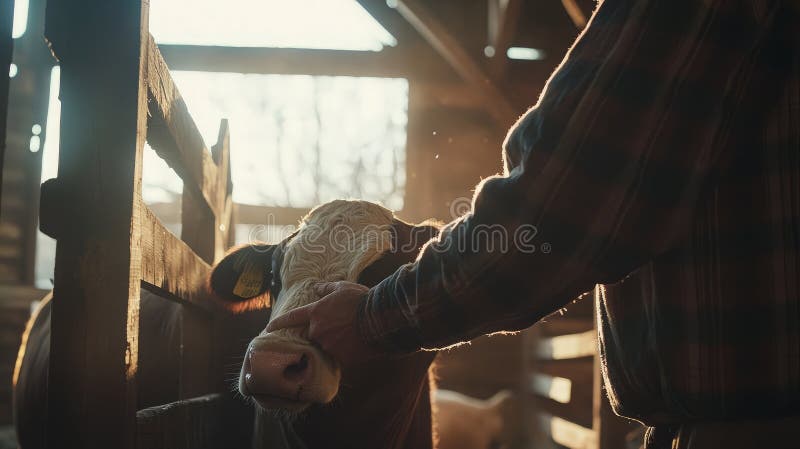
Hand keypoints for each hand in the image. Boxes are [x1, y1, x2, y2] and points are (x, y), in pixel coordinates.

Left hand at [266, 281, 381, 367]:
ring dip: (337, 340)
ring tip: (355, 332)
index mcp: (316, 313)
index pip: (292, 318)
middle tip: (344, 323)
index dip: (279, 322)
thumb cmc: (361, 300)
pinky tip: (359, 342)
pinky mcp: (342, 358)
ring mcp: (329, 346)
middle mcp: (318, 331)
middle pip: (315, 333)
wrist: (380, 319)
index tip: (269, 328)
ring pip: (328, 345)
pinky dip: (347, 351)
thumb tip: (316, 288)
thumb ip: (326, 288)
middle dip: (326, 330)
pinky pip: (341, 356)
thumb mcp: (343, 288)